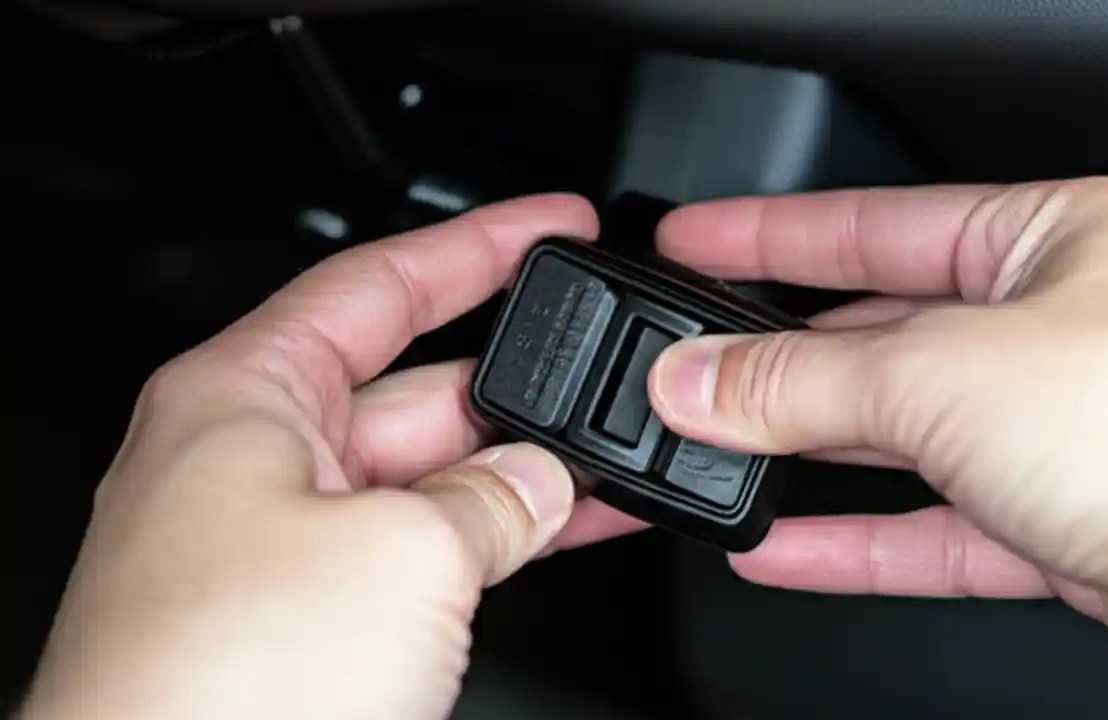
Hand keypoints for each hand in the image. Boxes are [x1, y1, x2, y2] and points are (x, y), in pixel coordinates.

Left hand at [22, 194, 642, 719]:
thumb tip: (537, 485)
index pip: (378, 282)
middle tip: (603, 375)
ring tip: (610, 462)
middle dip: (516, 382)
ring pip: (430, 478)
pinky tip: (567, 531)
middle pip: (414, 385)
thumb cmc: (215, 689)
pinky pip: (426, 551)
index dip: (477, 245)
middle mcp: (257, 464)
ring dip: (520, 472)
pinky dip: (497, 539)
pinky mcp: (314, 622)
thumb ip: (488, 498)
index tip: (550, 224)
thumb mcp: (399, 553)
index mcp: (245, 397)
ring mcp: (287, 547)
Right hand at [647, 178, 1107, 717]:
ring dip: (807, 458)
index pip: (878, 224)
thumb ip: (804, 380)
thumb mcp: (944, 373)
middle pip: (884, 338)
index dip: (774, 235)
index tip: (698, 243)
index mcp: (1056, 240)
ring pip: (903, 443)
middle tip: (689, 371)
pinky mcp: (1065, 532)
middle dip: (780, 362)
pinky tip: (782, 548)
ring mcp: (1063, 436)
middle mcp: (1063, 332)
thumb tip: (703, 379)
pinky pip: (932, 533)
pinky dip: (854, 544)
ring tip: (714, 457)